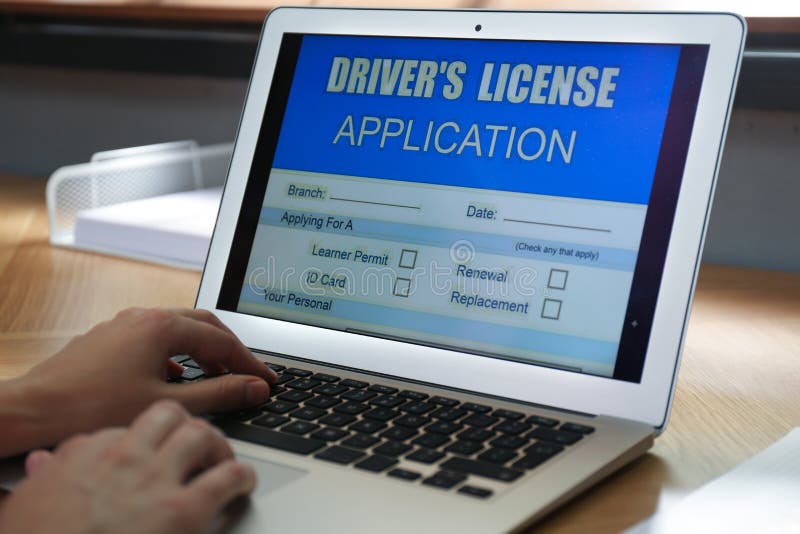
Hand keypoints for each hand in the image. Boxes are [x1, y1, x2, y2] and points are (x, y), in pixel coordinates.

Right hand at [0, 400, 255, 533]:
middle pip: (168, 415)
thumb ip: (45, 476)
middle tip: (194, 446)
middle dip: (186, 426)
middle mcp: (124, 456)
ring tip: (220, 460)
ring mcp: (156, 478)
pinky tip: (243, 483)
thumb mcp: (30, 501)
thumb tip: (41, 462)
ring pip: (201, 433)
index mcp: (85, 454)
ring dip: (216, 444)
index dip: (144, 438)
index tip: (150, 449)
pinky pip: (228, 476)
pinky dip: (241, 476)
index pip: (125, 427)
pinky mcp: (184, 509)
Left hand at [4, 307, 276, 454]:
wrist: (33, 410)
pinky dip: (177, 354)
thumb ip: (218, 394)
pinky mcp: (109, 338)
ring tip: (218, 376)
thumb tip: (253, 388)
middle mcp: (144, 317)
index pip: (222, 341)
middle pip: (204, 326)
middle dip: (231, 350)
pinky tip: (175, 378)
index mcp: (162, 326)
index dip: (249, 364)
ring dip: (203, 350)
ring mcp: (124, 324)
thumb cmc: (93, 407)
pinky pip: (155, 338)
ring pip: (178, 330)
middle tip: (249, 374)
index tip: (266, 381)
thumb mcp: (167, 404)